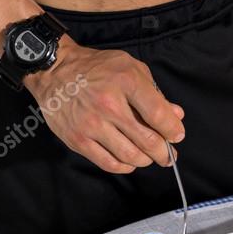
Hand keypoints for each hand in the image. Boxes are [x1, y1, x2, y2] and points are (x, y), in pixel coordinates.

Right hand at [25, 37, 185, 173]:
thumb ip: (154, 92)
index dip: (172, 130)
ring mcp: (92, 124)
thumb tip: (176, 115)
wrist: (55, 71)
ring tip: (149, 157)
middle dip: (163, 152)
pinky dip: (124, 166)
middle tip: (168, 155)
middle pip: (147, 140)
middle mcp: (109, 104)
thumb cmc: (96, 67)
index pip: (158, 114)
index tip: (177, 136)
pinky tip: (130, 162)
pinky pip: (108, 163)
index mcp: (126, 82)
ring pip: (130, 156)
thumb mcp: (130, 67)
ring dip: (145, 160)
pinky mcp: (78, 139)